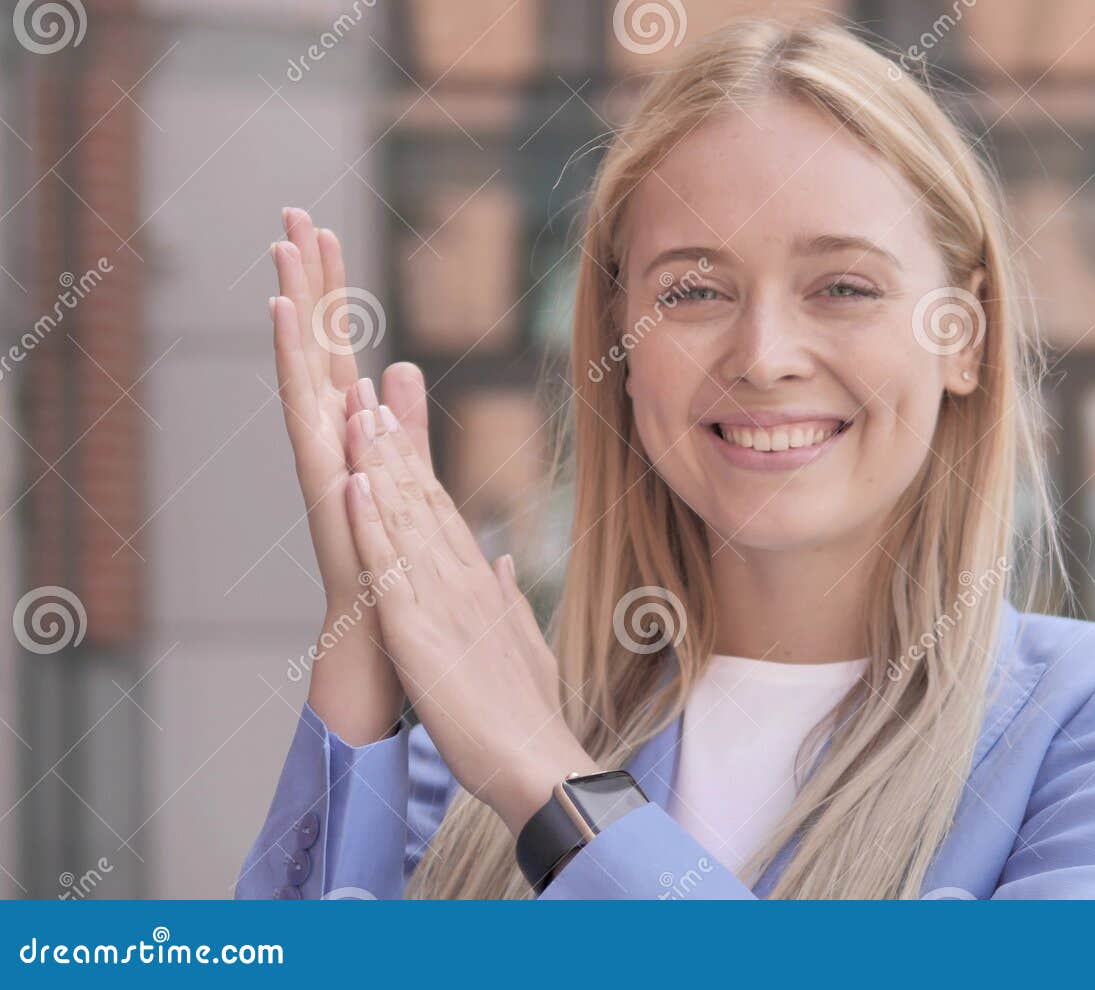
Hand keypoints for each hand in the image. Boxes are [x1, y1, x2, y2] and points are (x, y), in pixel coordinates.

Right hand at [269, 207, 428, 740]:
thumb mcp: (408, 484)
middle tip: (296, 212)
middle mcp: (329, 442)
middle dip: (310, 280)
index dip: (334, 293)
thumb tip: (401, 372)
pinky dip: (298, 365)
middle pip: (319, 347)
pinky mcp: (322, 483)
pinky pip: (307, 414)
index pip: (342, 350)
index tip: (325, 230)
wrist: (382, 646)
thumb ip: (405, 428)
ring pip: (307, 370)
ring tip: (284, 245)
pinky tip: (289, 317)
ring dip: (296, 307)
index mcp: (353, 439)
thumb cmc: (394, 575)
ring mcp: (321, 461)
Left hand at [341, 394, 597, 829]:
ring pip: (403, 517)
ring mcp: (441, 599)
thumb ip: (506, 598)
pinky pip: (387, 565)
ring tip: (358, 411)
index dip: (414, 464)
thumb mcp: (523, 645)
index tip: (395, 424)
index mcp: (481, 586)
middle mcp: (463, 579)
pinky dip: (369, 520)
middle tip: (370, 393)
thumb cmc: (529, 717)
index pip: (442, 511)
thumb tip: (499, 559)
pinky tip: (354, 482)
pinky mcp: (417, 628)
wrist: (539, 762)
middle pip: (422, 499)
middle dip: (393, 444)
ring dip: (378, 462)